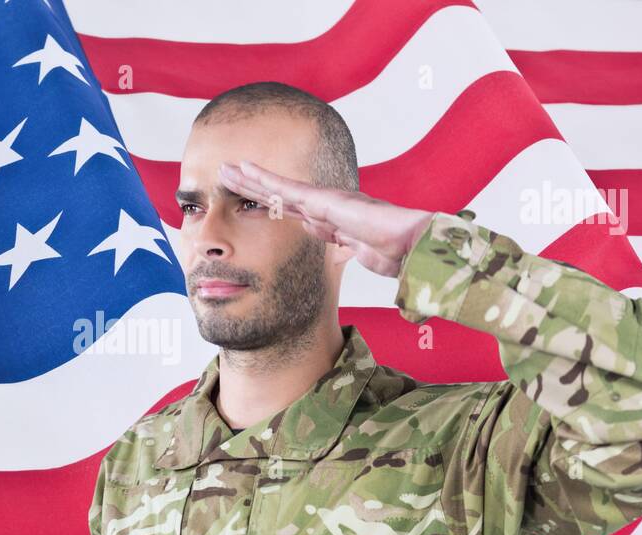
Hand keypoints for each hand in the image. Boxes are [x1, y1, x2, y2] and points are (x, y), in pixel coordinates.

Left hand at [218, 160, 433, 276]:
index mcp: (334, 222)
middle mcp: (326, 207)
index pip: (295, 213)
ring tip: (225, 169)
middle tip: (227, 177)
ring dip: (250, 179)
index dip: (271, 207)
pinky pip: (286, 189)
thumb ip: (352, 253)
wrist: (415, 244)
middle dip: (253, 188)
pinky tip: (244, 170)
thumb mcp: (365, 258)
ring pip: (277, 188)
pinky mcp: (324, 200)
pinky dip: (264, 179)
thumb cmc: (400, 253)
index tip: (250, 206)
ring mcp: (325, 201)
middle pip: (280, 197)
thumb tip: (343, 256)